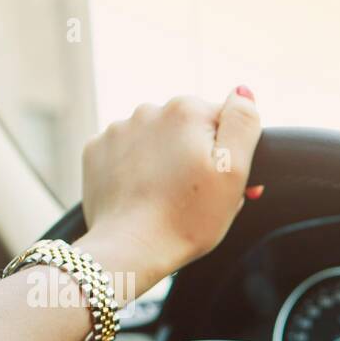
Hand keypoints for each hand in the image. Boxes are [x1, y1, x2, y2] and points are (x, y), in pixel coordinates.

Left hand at [76, 88, 261, 300]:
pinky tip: (143, 195)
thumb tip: (243, 91)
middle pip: (188, 130)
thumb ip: (243, 123)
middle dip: (196, 157)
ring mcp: (118, 130)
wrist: (130, 249)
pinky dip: (137, 171)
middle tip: (199, 198)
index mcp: (187, 110)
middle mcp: (149, 109)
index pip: (224, 122)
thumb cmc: (188, 218)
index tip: (225, 184)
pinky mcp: (96, 151)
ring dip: (166, 162)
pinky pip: (126, 154)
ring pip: (156, 141)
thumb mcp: (233, 172)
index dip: (231, 155)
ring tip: (168, 199)